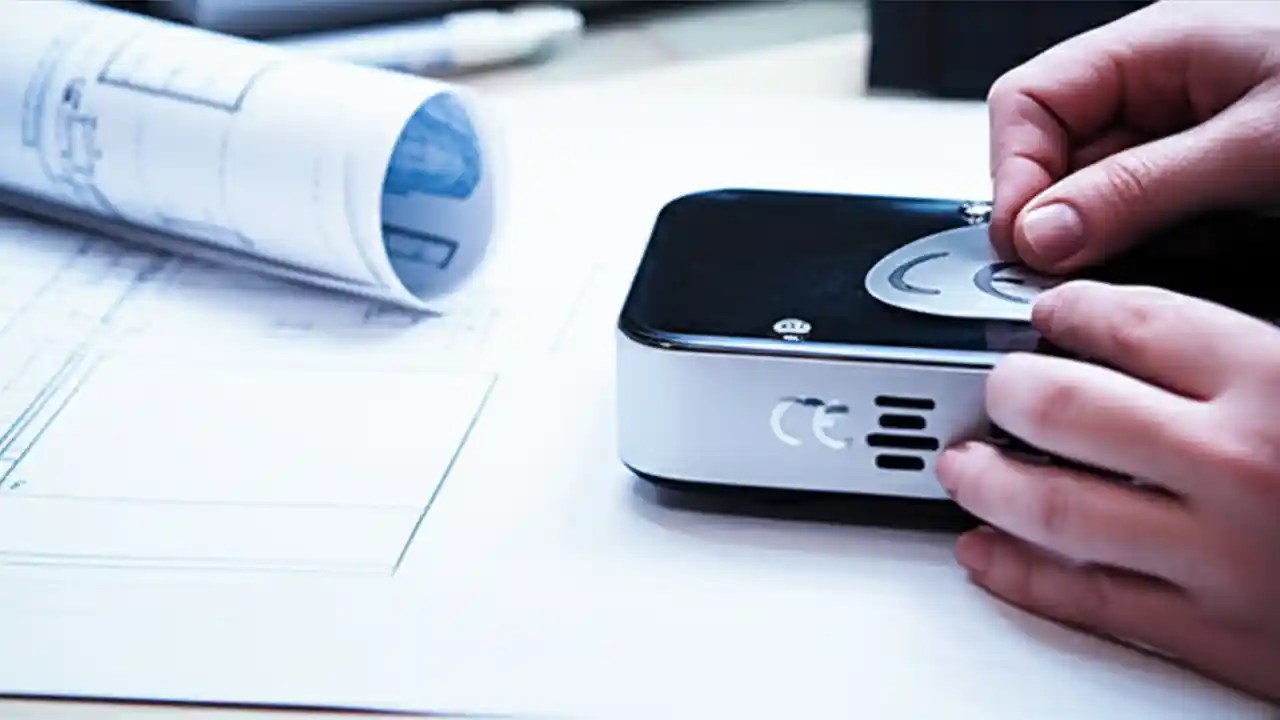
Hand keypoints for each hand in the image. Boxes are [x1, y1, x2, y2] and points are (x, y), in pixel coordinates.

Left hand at [936, 280, 1279, 700]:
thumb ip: (1267, 349)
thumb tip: (1172, 331)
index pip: (1133, 322)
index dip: (1070, 310)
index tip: (1048, 313)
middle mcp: (1238, 463)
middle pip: (1063, 404)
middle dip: (1005, 389)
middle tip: (992, 387)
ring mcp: (1217, 556)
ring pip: (1051, 505)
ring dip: (985, 479)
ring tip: (962, 465)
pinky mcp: (1213, 636)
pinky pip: (1085, 598)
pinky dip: (1018, 573)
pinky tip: (986, 552)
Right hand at [986, 0, 1279, 272]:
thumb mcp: (1256, 148)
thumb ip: (1141, 190)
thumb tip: (1038, 234)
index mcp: (1156, 46)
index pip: (1028, 102)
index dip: (1015, 176)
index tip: (1026, 246)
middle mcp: (1160, 82)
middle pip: (1055, 155)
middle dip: (1063, 220)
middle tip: (1078, 273)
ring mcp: (1185, 129)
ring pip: (1098, 196)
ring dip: (1115, 240)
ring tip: (1160, 262)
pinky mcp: (1212, 173)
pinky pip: (1148, 216)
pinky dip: (1160, 248)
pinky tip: (1195, 256)